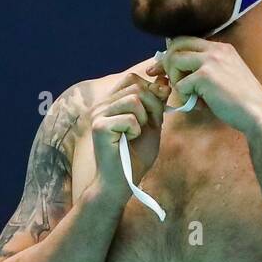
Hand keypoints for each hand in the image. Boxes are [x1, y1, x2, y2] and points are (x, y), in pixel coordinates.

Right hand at [86, 72, 170, 199]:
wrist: (121, 182)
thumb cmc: (135, 156)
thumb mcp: (152, 124)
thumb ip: (156, 103)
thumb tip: (163, 80)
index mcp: (110, 102)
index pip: (132, 79)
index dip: (150, 91)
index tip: (153, 113)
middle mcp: (100, 105)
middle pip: (136, 86)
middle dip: (151, 106)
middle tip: (146, 127)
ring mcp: (97, 115)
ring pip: (134, 100)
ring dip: (143, 120)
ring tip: (135, 135)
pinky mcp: (99, 127)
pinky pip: (130, 118)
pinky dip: (136, 131)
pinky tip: (127, 141)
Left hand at [148, 37, 261, 136]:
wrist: (257, 114)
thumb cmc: (240, 102)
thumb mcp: (224, 76)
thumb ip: (204, 69)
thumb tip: (175, 69)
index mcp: (221, 47)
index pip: (186, 40)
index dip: (172, 54)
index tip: (164, 69)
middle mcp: (216, 49)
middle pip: (176, 44)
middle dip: (167, 63)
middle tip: (170, 82)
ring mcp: (211, 60)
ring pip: (174, 61)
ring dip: (175, 81)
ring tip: (190, 96)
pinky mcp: (205, 76)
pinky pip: (180, 85)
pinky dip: (185, 98)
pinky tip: (200, 105)